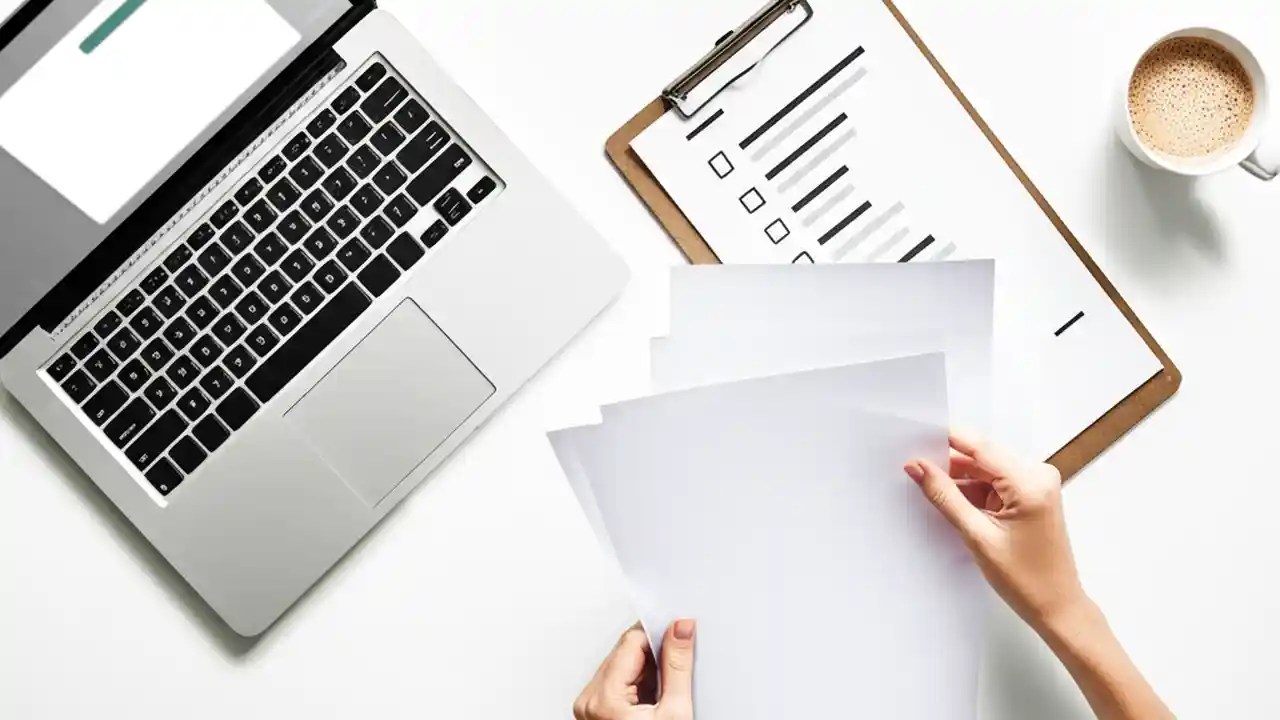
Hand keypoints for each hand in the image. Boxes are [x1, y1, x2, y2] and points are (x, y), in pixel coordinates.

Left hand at [574, 620, 696, 719]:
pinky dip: (638, 685)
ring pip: (621, 666)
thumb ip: (678, 665)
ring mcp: (588, 708)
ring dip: (646, 670)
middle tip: (677, 669)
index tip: (679, 630)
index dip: (658, 634)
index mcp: (604, 699)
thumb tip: (680, 629)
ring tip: (664, 695)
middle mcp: (588, 701)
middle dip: (653, 654)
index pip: (631, 641)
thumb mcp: (676, 713)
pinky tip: (653, 702)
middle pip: (624, 652)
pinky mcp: (594, 712)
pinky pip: (617, 683)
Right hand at [904, 432, 1085, 630]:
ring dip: (961, 480)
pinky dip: (974, 491)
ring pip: (985, 469)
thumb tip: (918, 467)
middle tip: (917, 472)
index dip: (944, 441)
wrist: (1057, 606)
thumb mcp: (977, 536)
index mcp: (1030, 482)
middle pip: (981, 456)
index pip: (979, 446)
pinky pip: (995, 482)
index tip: (914, 443)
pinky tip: (956, 505)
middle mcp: (1038, 475)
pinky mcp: (1032, 494)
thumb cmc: (1027, 579)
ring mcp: (1037, 484)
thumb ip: (945, 496)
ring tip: (934, 495)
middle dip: (949, 464)